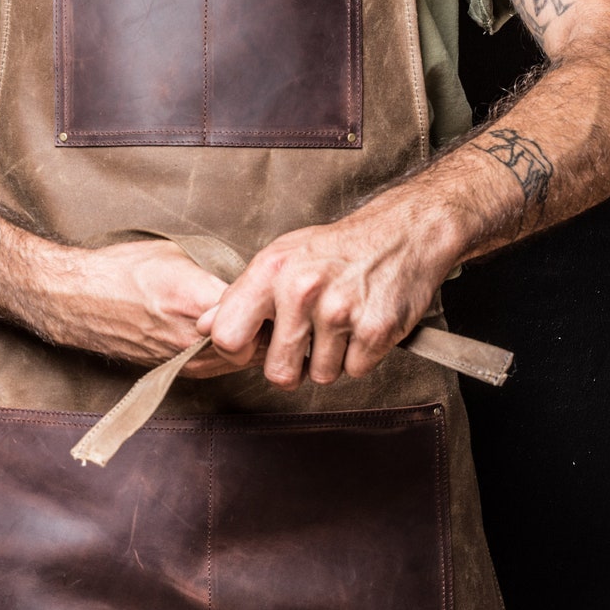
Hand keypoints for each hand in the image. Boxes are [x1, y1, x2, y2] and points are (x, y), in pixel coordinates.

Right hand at [50, 238, 263, 378]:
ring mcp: (180, 357)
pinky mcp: (172, 369)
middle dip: (269, 330)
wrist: (77, 299)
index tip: (281, 296)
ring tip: (256, 326)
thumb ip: (216, 273)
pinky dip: (230, 357)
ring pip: (237, 363)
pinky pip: (216, 369)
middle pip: (254, 344)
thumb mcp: (175, 254)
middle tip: (276, 313)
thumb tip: (251, 281)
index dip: (274, 305)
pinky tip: (232, 340)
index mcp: (193, 299)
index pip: (256, 311)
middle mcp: (188, 335)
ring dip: (251, 347)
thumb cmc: (121, 270)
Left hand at [198, 194, 453, 388]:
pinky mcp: (375, 330)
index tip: (256, 343)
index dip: (239, 350)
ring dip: (332, 358)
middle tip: (308, 338)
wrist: (405, 233)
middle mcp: (302, 290)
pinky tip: (363, 323)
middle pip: (278, 373)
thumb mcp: (282, 257)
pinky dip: (361, 355)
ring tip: (341, 323)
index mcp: (271, 271)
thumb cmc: (338, 249)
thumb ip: (243, 295)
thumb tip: (205, 327)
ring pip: (321, 376)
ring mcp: (341, 311)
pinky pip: (355, 371)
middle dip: (293, 365)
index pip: (227, 338)